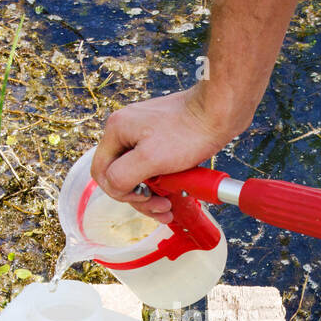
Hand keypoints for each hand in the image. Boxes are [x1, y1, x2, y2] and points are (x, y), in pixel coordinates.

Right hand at [91, 84, 248, 219]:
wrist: (219, 112)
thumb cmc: (189, 132)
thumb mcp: (150, 159)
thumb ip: (122, 177)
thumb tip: (114, 189)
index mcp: (116, 131)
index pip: (101, 171)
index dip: (119, 192)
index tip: (143, 199)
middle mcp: (126, 130)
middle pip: (120, 175)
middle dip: (140, 197)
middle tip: (163, 208)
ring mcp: (143, 133)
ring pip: (138, 174)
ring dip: (153, 194)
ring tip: (170, 206)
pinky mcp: (161, 137)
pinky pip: (153, 166)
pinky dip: (163, 182)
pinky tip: (176, 191)